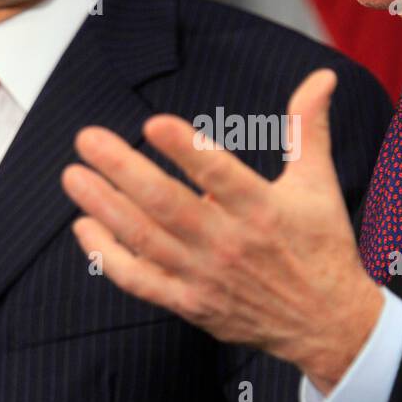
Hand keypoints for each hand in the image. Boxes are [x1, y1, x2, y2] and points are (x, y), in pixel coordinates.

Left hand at [61, 69, 382, 393]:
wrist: (328, 324)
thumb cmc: (320, 246)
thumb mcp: (318, 184)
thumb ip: (308, 127)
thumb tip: (323, 76)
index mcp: (261, 209)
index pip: (219, 175)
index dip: (185, 149)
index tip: (153, 123)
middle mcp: (229, 243)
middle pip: (166, 204)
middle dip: (122, 169)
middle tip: (88, 139)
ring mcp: (205, 276)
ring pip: (145, 239)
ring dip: (105, 206)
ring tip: (74, 176)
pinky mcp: (190, 303)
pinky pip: (139, 280)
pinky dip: (108, 256)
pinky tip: (84, 227)